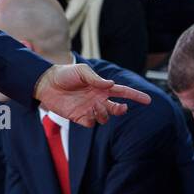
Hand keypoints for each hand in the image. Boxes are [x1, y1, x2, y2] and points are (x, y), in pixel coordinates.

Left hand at [33, 61, 150, 126]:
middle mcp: (97, 99)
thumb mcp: (81, 70)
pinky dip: (93, 120)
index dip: (135, 96)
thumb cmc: (65, 74)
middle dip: (120, 109)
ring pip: (105, 117)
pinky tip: (88, 112)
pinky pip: (91, 123)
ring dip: (105, 114)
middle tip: (120, 108)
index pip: (122, 92)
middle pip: (116, 108)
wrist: (45, 83)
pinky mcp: (79, 117)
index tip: (148, 100)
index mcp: (101, 87)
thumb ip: (96, 78)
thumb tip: (111, 84)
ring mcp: (89, 109)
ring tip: (96, 107)